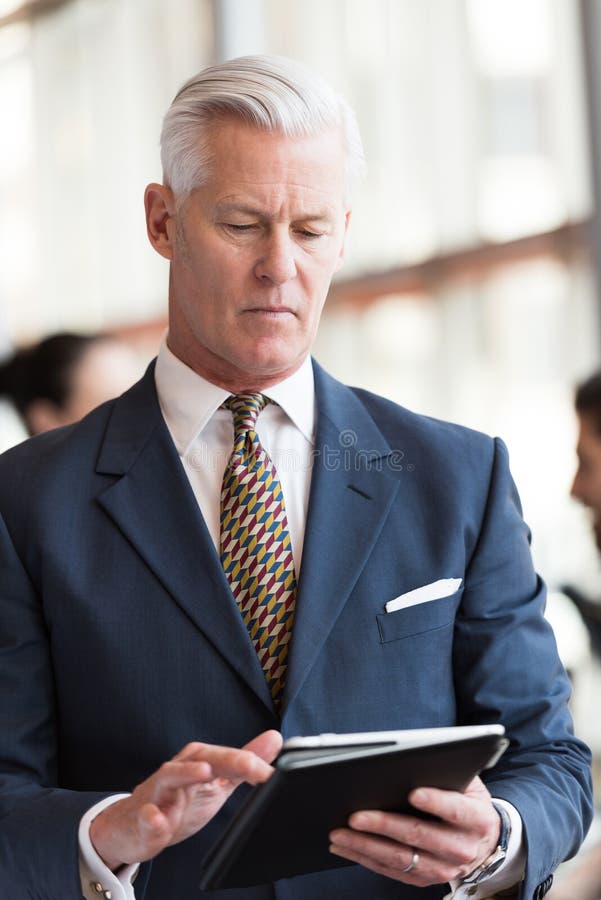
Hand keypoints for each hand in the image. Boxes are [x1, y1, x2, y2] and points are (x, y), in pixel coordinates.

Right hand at [90, 729, 282, 870]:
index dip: (253, 764)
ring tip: (205, 772)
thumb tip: (275, 738)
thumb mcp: (217, 781)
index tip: (274, 775)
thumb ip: (244, 761)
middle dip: (229, 760)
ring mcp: (159, 792)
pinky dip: (152, 818)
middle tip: (252, 766)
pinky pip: (146, 815)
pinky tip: (159, 821)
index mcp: (199, 761)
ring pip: (170, 776)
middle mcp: (180, 769)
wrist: (134, 825)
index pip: (229, 758)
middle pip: (203, 758)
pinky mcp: (143, 816)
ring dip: (186, 773)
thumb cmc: (178, 800)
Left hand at [329, 776, 500, 887]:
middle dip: (384, 825)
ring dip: (366, 846)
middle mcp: (462, 848)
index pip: (455, 810)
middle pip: (419, 836)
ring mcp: (443, 868)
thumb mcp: (468, 783)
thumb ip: (446, 772)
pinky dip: (366, 859)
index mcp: (476, 820)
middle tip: (355, 816)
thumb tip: (413, 760)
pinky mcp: (424, 879)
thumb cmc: (467, 802)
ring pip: (400, 858)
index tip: (413, 792)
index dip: (435, 802)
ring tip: (340, 833)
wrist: (483, 842)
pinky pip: (392, 871)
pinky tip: (346, 847)